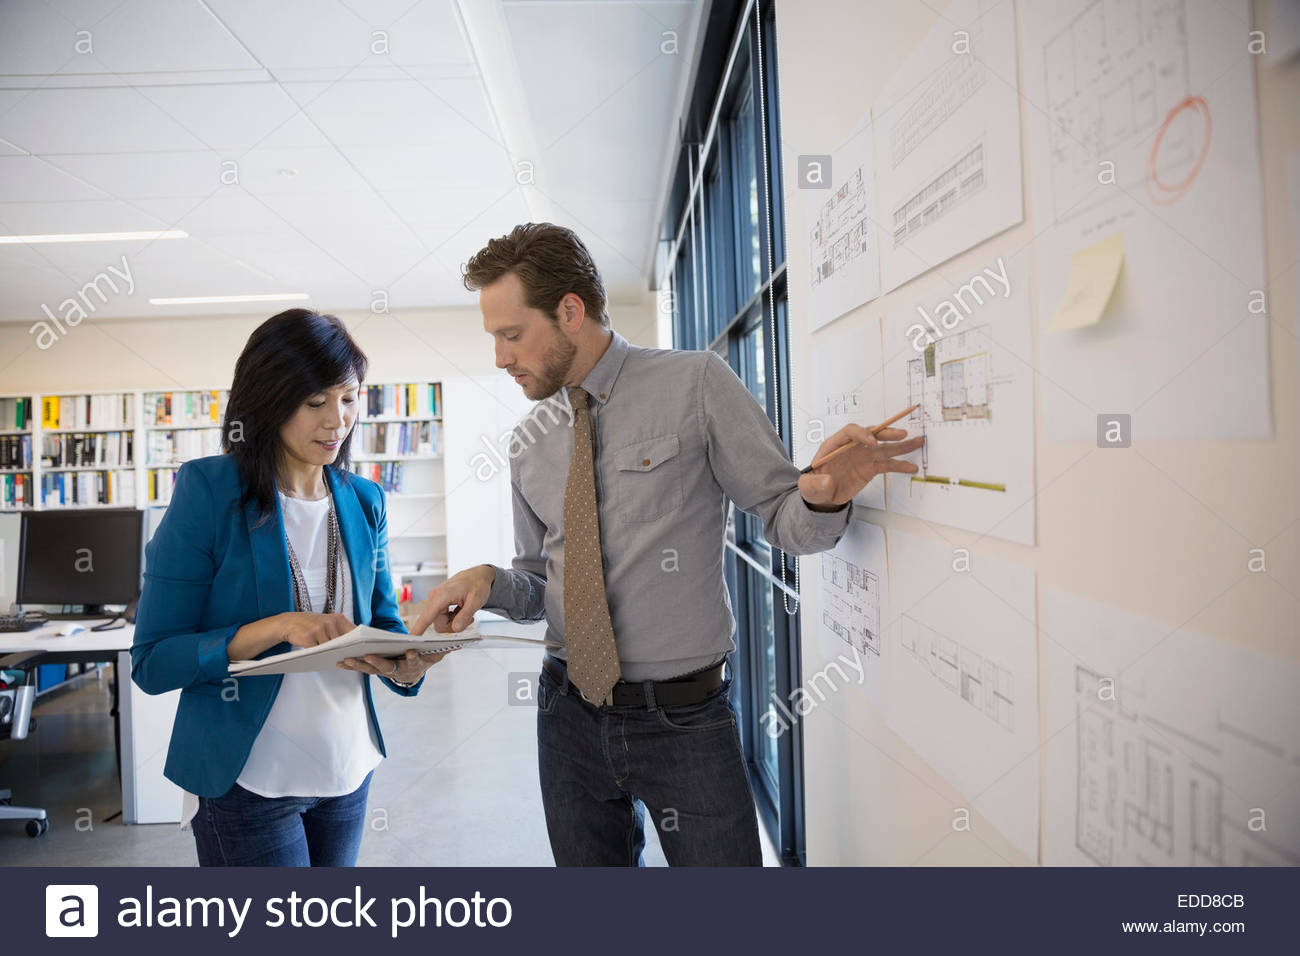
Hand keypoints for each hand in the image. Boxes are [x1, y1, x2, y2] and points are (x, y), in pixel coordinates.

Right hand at [280, 612, 354, 648]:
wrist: (289, 622)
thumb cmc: (311, 625)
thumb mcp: (328, 623)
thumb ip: (340, 632)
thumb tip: (353, 648)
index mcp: (338, 619)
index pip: (353, 632)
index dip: (356, 643)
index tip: (358, 651)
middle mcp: (330, 622)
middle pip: (341, 643)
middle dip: (340, 650)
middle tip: (339, 655)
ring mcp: (319, 629)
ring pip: (329, 648)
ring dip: (326, 652)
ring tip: (321, 650)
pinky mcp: (309, 637)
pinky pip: (317, 651)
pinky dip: (316, 653)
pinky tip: (314, 651)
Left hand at [338, 648, 444, 683]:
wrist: (416, 670)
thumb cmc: (425, 657)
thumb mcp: (436, 653)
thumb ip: (443, 649)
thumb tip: (456, 642)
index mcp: (413, 666)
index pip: (414, 662)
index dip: (413, 658)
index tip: (412, 652)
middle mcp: (398, 671)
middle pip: (387, 668)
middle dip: (377, 662)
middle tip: (368, 656)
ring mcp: (385, 671)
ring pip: (370, 669)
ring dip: (358, 665)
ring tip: (346, 659)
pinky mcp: (375, 669)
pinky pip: (362, 668)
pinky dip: (352, 665)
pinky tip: (340, 661)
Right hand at [411, 565, 494, 634]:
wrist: (478, 575)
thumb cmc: (477, 583)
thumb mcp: (476, 601)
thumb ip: (465, 616)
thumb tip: (456, 629)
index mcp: (442, 595)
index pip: (427, 616)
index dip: (419, 629)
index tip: (411, 638)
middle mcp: (434, 597)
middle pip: (439, 624)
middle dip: (454, 625)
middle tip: (468, 617)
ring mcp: (435, 600)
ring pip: (441, 623)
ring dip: (454, 621)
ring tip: (465, 610)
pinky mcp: (437, 603)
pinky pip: (442, 618)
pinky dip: (453, 617)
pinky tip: (460, 609)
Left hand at [798, 425, 924, 508]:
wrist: (822, 498)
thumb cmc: (813, 488)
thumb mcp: (808, 488)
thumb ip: (815, 485)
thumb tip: (827, 481)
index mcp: (834, 446)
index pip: (850, 432)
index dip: (862, 435)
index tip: (873, 443)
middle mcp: (851, 447)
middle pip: (871, 434)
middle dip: (886, 433)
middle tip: (901, 434)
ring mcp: (862, 456)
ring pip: (883, 447)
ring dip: (900, 445)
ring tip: (917, 442)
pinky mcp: (870, 468)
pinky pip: (887, 464)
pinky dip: (900, 465)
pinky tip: (911, 467)